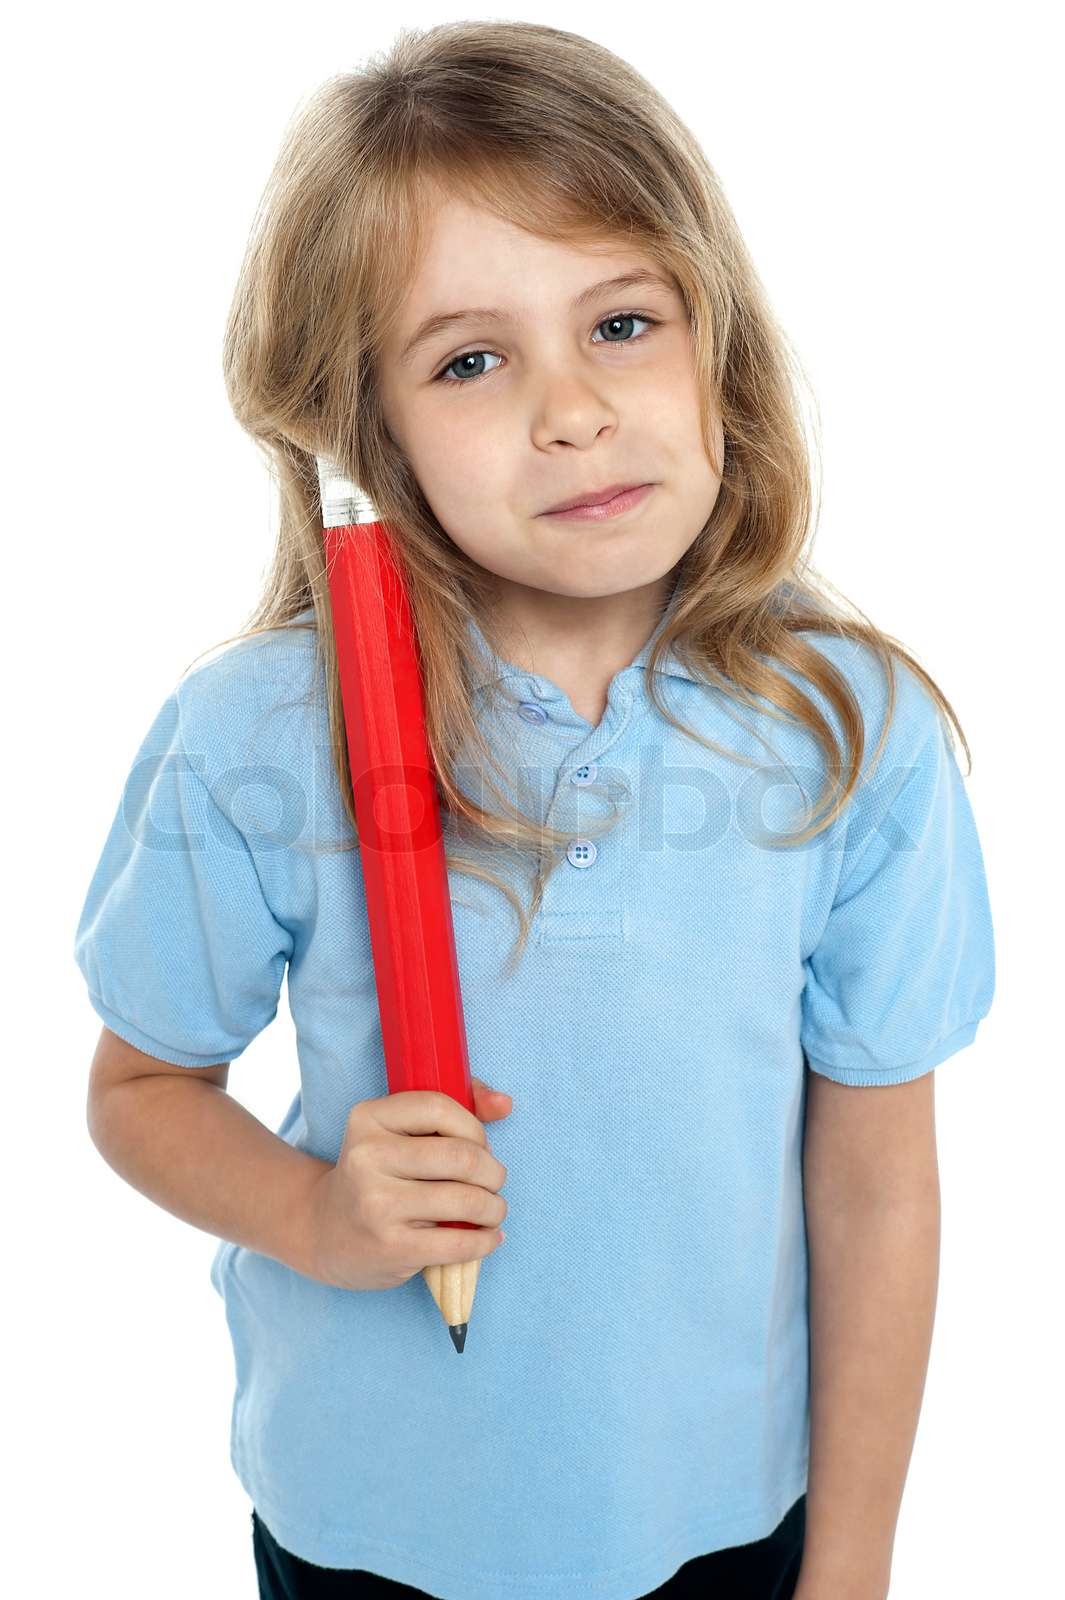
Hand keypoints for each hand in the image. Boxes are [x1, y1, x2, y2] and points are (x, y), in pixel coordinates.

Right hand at [303, 1076, 511, 1290]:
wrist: (326, 1230)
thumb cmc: (380, 1173)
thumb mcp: (401, 1131)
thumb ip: (456, 1108)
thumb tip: (504, 1103)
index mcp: (368, 1118)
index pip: (439, 1108)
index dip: (474, 1126)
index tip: (478, 1145)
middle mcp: (367, 1157)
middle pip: (461, 1156)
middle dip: (493, 1172)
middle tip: (492, 1182)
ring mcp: (376, 1204)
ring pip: (466, 1200)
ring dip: (494, 1207)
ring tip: (493, 1210)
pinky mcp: (390, 1247)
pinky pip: (459, 1242)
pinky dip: (486, 1240)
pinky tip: (488, 1237)